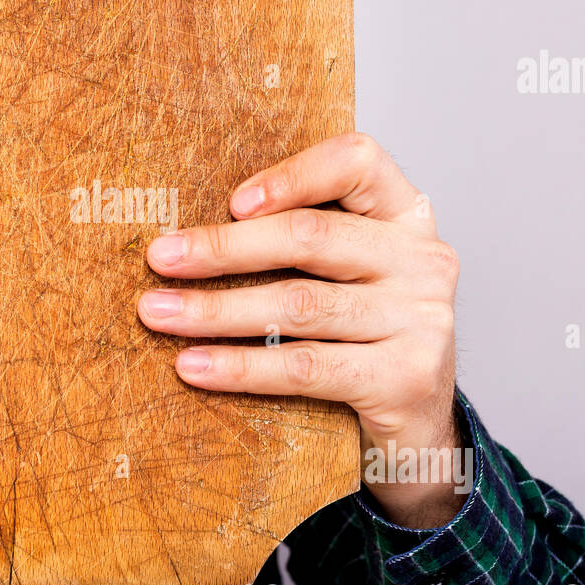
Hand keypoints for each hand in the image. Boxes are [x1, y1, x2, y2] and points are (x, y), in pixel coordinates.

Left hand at [137, 133, 463, 527]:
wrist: (419, 422)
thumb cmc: (365, 333)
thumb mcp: (349, 273)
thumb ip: (301, 239)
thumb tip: (188, 233)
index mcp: (406, 216)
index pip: (358, 162)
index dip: (292, 175)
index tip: (231, 202)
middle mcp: (423, 259)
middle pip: (311, 237)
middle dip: (224, 248)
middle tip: (161, 258)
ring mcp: (422, 320)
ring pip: (299, 304)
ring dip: (217, 310)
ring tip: (161, 313)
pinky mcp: (405, 378)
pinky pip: (305, 367)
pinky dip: (242, 365)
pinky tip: (195, 366)